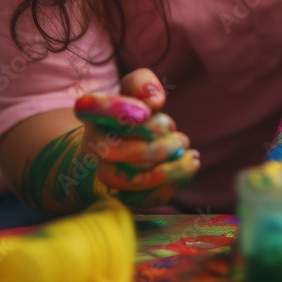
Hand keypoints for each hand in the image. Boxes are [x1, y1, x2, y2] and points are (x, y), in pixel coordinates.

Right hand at [74, 69, 199, 207]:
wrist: (125, 144)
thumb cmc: (135, 109)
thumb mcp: (136, 88)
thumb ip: (143, 83)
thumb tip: (154, 101)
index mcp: (93, 113)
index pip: (93, 109)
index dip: (120, 110)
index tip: (146, 111)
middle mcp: (91, 145)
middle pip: (113, 151)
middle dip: (154, 147)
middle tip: (180, 139)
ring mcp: (103, 173)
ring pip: (129, 180)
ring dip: (168, 169)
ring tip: (190, 155)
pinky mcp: (120, 196)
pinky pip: (142, 199)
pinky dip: (169, 186)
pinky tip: (186, 170)